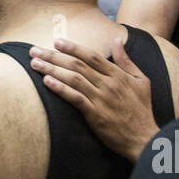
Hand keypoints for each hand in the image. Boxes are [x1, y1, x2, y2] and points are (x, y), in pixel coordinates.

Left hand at [28, 36, 158, 160]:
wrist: (144, 138)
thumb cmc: (142, 110)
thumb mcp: (141, 80)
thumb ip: (126, 60)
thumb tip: (117, 39)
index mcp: (118, 75)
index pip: (91, 56)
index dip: (73, 47)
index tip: (56, 41)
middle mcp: (108, 84)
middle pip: (77, 65)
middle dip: (53, 56)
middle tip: (34, 50)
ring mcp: (101, 99)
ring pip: (73, 79)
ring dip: (52, 69)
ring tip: (35, 64)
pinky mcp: (95, 115)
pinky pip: (75, 98)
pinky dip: (60, 88)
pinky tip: (47, 82)